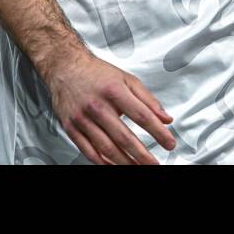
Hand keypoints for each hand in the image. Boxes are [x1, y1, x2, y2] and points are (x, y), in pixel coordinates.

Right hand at [46, 51, 175, 164]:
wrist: (64, 67)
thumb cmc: (96, 73)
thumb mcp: (126, 79)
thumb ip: (148, 99)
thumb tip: (166, 118)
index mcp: (113, 90)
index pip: (141, 115)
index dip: (158, 132)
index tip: (169, 143)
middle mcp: (97, 106)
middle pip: (124, 137)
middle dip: (142, 155)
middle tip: (154, 163)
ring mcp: (82, 119)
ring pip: (107, 148)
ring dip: (125, 162)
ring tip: (138, 167)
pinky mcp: (71, 128)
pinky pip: (89, 151)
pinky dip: (103, 162)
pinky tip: (114, 165)